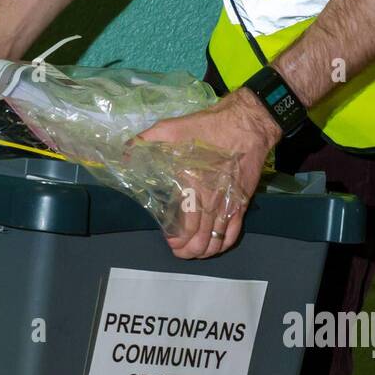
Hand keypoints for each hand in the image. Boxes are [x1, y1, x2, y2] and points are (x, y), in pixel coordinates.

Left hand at [138, 87, 281, 258]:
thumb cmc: (209, 127)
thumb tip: (126, 152)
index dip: (175, 240)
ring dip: (203, 252)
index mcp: (193, 187)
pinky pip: (234, 233)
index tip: (169, 240)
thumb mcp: (172, 128)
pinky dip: (222, 245)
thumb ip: (147, 140)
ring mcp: (228, 204)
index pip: (185, 227)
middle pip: (199, 240)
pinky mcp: (242, 203)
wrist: (248, 123)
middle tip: (178, 250)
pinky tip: (213, 246)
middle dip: (186, 251)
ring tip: (193, 251)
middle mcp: (212, 201)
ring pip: (216, 242)